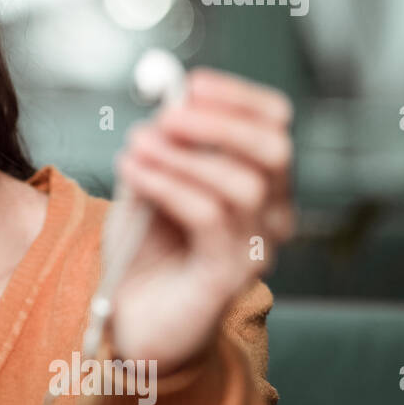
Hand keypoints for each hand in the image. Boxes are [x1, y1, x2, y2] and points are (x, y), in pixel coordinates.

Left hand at [107, 68, 295, 375]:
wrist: (129, 321)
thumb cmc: (143, 252)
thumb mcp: (146, 185)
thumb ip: (158, 148)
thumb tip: (166, 104)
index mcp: (259, 185)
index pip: (274, 127)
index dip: (238, 98)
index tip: (190, 84)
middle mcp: (269, 216)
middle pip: (273, 151)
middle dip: (217, 123)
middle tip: (164, 116)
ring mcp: (254, 249)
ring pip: (241, 184)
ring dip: (182, 157)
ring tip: (134, 148)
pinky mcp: (228, 277)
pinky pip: (210, 217)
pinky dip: (168, 185)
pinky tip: (131, 173)